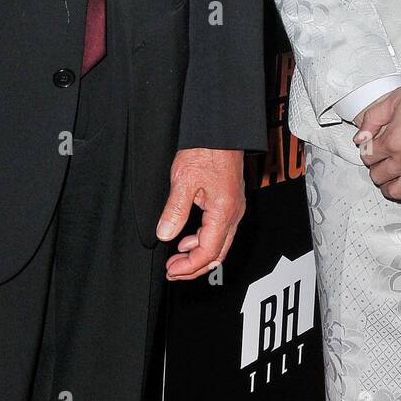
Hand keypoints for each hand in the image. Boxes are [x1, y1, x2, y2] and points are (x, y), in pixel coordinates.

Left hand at [156, 148, 244, 280]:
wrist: (221, 129)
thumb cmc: (206, 149)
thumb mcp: (184, 180)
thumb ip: (175, 210)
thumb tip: (165, 235)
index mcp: (224, 212)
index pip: (208, 252)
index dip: (189, 267)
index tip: (171, 269)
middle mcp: (234, 213)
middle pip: (217, 254)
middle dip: (194, 268)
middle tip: (172, 271)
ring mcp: (235, 208)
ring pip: (220, 244)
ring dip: (198, 255)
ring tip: (176, 258)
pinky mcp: (231, 201)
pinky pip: (221, 231)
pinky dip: (203, 240)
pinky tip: (187, 239)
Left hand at [353, 73, 400, 207]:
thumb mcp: (399, 97)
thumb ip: (374, 117)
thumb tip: (361, 137)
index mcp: (393, 139)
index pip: (368, 156)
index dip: (369, 154)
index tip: (373, 153)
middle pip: (379, 176)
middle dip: (377, 171)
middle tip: (383, 167)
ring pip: (397, 192)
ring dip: (392, 187)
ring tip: (396, 181)